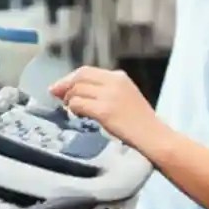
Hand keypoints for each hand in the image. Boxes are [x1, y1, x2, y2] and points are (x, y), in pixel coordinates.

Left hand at [50, 67, 169, 150]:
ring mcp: (109, 95)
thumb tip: (78, 92)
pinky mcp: (105, 110)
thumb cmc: (141, 123)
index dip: (70, 78)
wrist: (154, 137)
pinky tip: (76, 115)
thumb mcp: (126, 97)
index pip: (87, 71)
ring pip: (77, 90)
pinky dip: (73, 108)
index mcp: (120, 77)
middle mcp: (114, 82)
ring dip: (69, 100)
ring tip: (70, 110)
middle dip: (64, 85)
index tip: (59, 86)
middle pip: (79, 77)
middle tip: (54, 94)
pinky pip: (78, 104)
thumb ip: (106, 91)